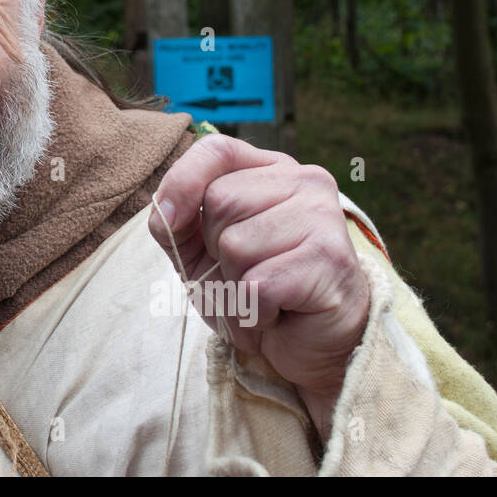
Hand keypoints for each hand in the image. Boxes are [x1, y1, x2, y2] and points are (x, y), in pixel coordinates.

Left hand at [147, 134, 369, 438]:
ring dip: (236, 285)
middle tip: (246, 274)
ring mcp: (323, 217)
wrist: (307, 346)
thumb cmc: (253, 289)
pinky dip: (255, 310)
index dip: (183, 180)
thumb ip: (175, 221)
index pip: (217, 149)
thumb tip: (166, 212)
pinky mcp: (331, 259)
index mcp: (273, 170)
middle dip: (216, 250)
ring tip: (263, 295)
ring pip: (236, 244)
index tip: (169, 222)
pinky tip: (279, 313)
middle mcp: (305, 181)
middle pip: (221, 201)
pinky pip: (258, 284)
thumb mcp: (200, 249)